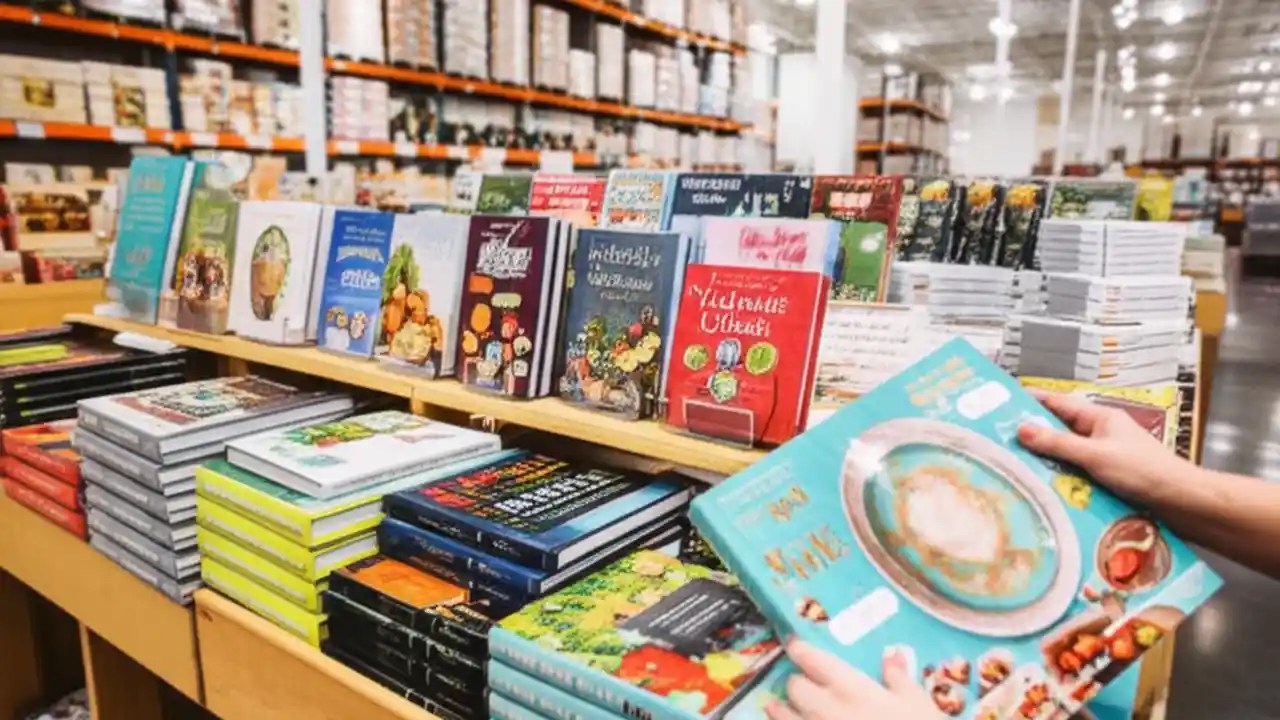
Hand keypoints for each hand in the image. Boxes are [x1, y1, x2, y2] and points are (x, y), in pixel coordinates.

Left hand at [765, 640, 941, 719]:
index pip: (813, 660)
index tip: (794, 645)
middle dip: (798, 682)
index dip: (799, 649)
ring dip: (782, 708)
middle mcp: (826, 707)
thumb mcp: (918, 704)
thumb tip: (892, 656)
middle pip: (794, 685)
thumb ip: (900, 679)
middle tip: (804, 684)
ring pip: (782, 714)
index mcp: (851, 689)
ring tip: (777, 705)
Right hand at [1018, 390, 1191, 503]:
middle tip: (1002, 443)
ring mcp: (1108, 456)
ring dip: (1049, 462)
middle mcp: (1103, 433)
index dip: (1032, 401)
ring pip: (1069, 454)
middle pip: (1061, 430)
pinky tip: (1048, 490)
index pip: (1059, 403)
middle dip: (1035, 436)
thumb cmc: (1143, 471)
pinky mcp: (1112, 477)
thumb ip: (1058, 444)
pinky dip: (1064, 479)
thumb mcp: (1095, 455)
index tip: (1003, 402)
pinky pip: (1079, 474)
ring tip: (1018, 469)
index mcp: (1101, 418)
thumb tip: (1021, 430)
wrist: (1181, 500)